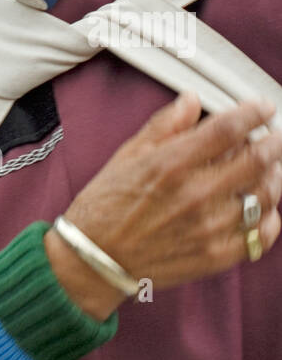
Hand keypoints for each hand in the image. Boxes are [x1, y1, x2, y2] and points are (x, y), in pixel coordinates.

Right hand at [44, 93, 281, 320]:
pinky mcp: (216, 256)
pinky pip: (259, 236)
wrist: (96, 259)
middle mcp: (195, 195)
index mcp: (171, 164)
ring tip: (270, 168)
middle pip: (256, 161)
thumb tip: (191, 100)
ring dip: (273, 176)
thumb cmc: (106, 205)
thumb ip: (165, 125)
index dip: (252, 113)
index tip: (262, 107)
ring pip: (263, 197)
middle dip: (273, 142)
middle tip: (275, 136)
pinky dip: (269, 218)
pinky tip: (263, 208)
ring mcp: (209, 228)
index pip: (227, 130)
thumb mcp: (128, 154)